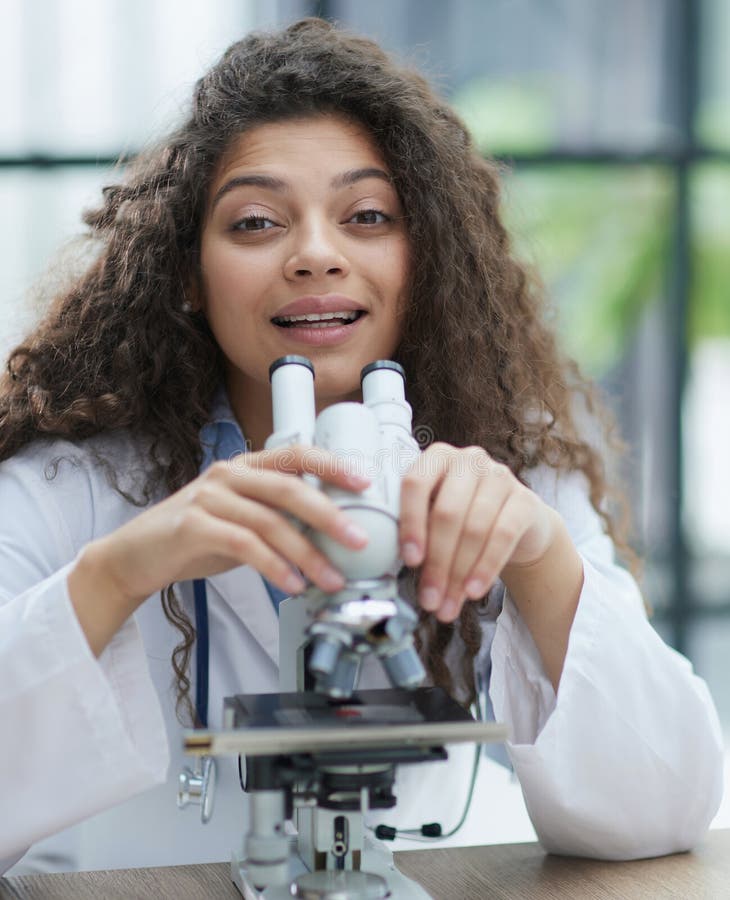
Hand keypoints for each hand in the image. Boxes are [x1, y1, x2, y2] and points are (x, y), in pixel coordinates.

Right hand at [97, 444, 371, 601]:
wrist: (136, 556)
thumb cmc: (196, 537)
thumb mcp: (242, 519)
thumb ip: (278, 518)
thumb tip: (331, 536)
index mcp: (246, 467)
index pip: (297, 454)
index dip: (333, 465)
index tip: (365, 483)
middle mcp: (229, 475)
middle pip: (289, 488)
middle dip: (330, 515)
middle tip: (358, 541)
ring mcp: (208, 498)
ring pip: (270, 521)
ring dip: (307, 553)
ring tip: (331, 579)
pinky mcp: (193, 526)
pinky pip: (243, 545)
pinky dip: (273, 566)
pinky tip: (291, 583)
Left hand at [399, 443, 556, 622]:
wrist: (517, 524)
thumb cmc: (462, 520)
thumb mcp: (435, 515)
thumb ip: (417, 530)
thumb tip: (396, 567)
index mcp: (437, 458)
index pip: (416, 483)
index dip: (410, 523)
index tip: (410, 561)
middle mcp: (469, 460)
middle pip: (447, 513)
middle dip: (436, 562)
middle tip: (429, 599)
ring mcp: (500, 476)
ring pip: (474, 529)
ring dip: (458, 574)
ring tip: (448, 606)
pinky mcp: (525, 500)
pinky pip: (503, 536)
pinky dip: (486, 567)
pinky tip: (474, 591)